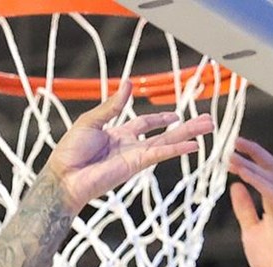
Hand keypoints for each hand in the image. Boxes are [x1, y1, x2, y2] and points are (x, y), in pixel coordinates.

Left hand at [46, 82, 215, 210]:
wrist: (64, 177)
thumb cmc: (69, 152)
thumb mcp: (90, 121)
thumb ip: (112, 105)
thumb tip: (128, 83)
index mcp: (117, 134)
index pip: (144, 123)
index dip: (159, 118)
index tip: (175, 115)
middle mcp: (129, 146)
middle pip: (164, 133)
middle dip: (185, 127)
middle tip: (206, 121)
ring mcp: (135, 156)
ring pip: (168, 142)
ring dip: (188, 135)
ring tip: (209, 127)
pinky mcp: (135, 165)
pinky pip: (160, 154)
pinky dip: (177, 149)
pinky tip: (194, 146)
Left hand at [227, 139, 272, 266]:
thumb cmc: (271, 260)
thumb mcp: (251, 228)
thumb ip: (245, 208)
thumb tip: (235, 187)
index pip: (266, 172)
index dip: (250, 158)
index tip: (232, 147)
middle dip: (253, 152)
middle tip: (232, 140)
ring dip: (250, 165)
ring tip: (230, 156)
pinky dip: (259, 182)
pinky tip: (244, 175)